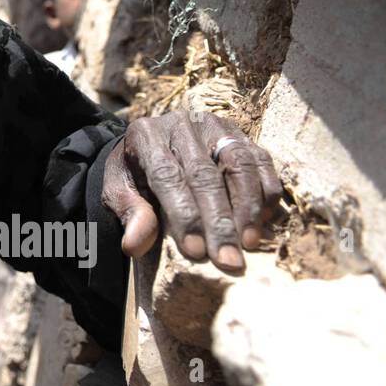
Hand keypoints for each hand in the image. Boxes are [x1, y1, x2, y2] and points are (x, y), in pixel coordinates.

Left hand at [101, 110, 282, 271]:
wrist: (151, 143)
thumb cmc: (135, 173)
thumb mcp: (119, 189)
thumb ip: (129, 213)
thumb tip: (134, 246)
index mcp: (146, 136)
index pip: (167, 176)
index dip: (183, 215)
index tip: (195, 251)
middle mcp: (182, 125)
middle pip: (205, 175)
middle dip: (218, 222)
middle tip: (227, 260)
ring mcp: (215, 126)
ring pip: (239, 165)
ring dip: (248, 208)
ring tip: (249, 244)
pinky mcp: (239, 133)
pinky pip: (261, 160)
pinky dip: (265, 191)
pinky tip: (263, 221)